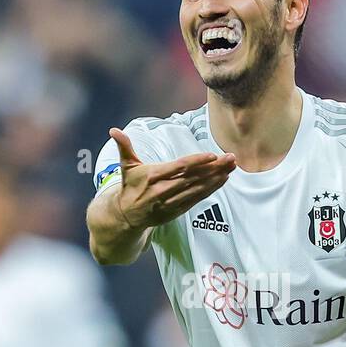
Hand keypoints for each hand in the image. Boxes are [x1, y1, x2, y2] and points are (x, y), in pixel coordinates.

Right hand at [108, 128, 234, 230]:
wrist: (125, 216)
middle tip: (231, 158)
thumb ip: (124, 147)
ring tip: (232, 167)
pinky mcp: (176, 211)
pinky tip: (223, 180)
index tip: (213, 156)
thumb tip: (113, 130)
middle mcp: (163, 190)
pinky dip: (211, 190)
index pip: (179, 167)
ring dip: (216, 178)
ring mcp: (170, 202)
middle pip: (193, 178)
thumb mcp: (126, 166)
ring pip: (198, 189)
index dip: (197, 162)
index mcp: (152, 176)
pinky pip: (197, 199)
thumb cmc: (129, 186)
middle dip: (214, 168)